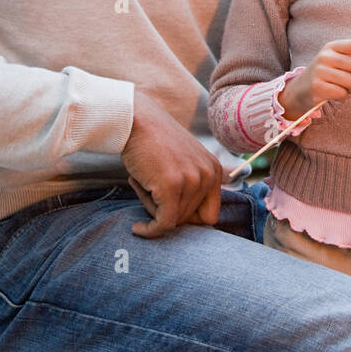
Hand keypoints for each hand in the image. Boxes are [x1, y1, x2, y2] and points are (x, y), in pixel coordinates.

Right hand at [122, 89, 223, 237]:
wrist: (136, 120)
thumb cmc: (153, 142)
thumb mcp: (183, 162)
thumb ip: (191, 187)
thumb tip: (186, 222)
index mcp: (214, 169)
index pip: (210, 215)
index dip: (188, 220)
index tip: (169, 214)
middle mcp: (208, 175)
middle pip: (190, 219)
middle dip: (167, 211)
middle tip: (148, 191)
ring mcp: (192, 180)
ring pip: (174, 220)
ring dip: (154, 212)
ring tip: (143, 188)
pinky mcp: (171, 186)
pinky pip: (164, 223)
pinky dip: (150, 231)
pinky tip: (137, 228)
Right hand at [279, 40, 350, 117]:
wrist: (299, 90)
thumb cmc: (326, 75)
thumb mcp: (340, 64)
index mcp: (331, 47)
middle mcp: (325, 56)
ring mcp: (320, 71)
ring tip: (347, 89)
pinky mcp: (317, 87)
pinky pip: (342, 93)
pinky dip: (343, 97)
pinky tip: (336, 95)